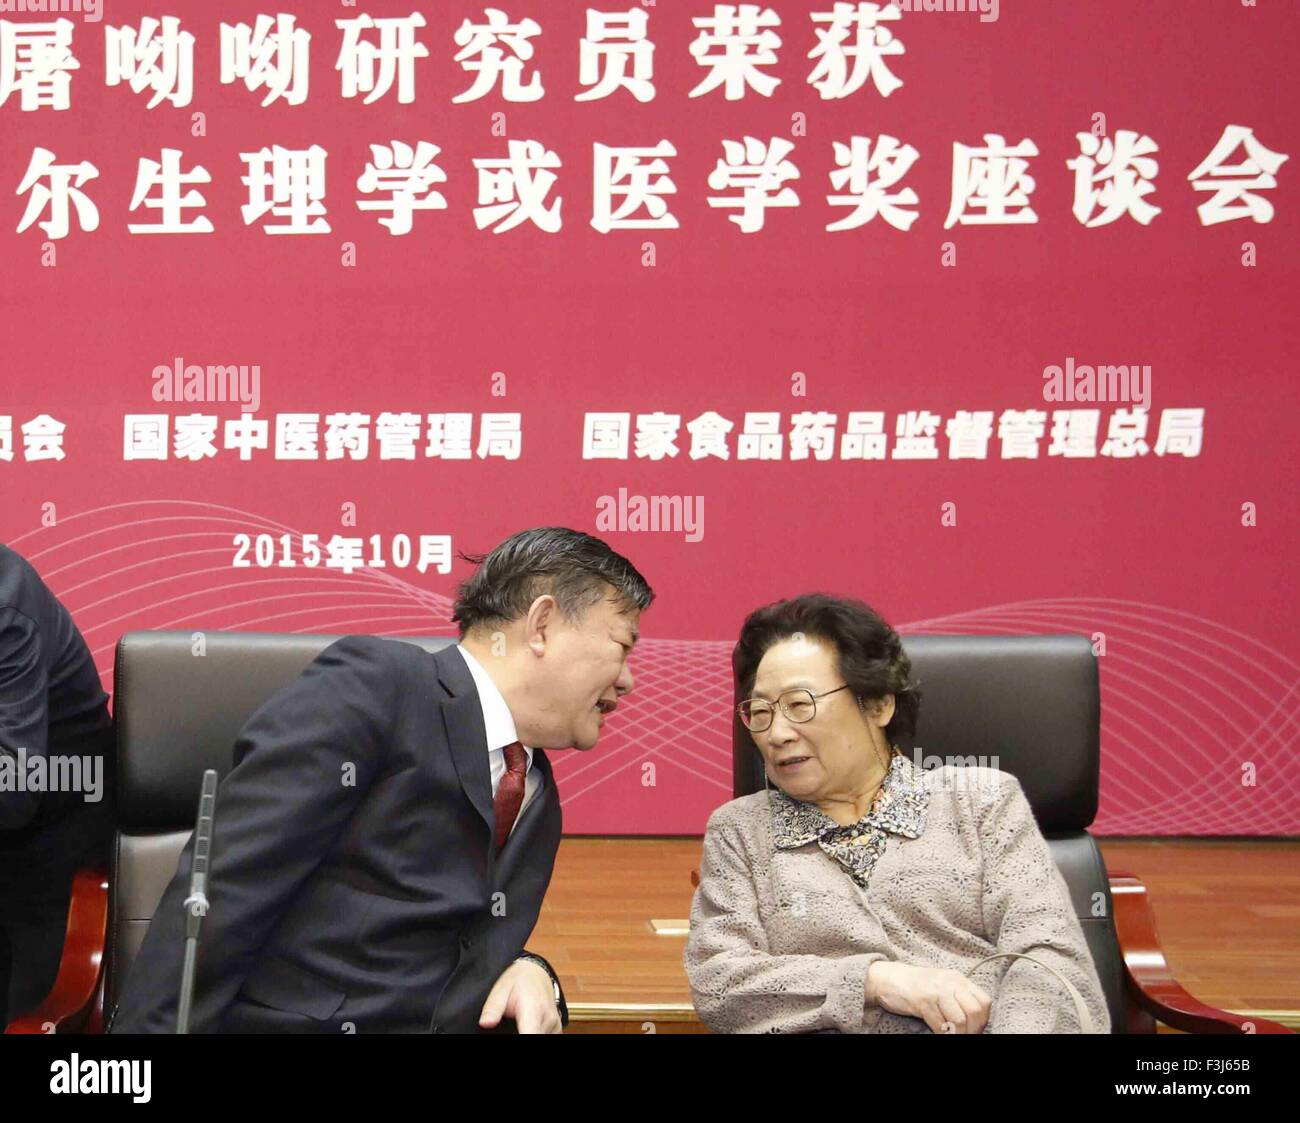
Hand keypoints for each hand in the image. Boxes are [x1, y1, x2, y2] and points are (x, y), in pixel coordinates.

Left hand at [478, 959, 562, 1033]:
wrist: (536, 973)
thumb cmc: (518, 980)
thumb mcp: (501, 988)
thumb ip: (493, 1007)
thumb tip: (485, 1023)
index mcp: (534, 1008)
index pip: (531, 1035)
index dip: (520, 1038)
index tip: (508, 1031)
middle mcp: (548, 1018)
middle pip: (534, 1039)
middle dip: (518, 1035)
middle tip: (509, 1026)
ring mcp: (554, 1025)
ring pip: (540, 1038)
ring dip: (527, 1034)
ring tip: (517, 1024)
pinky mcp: (557, 1029)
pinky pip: (546, 1037)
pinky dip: (534, 1033)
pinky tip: (525, 1027)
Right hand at [865, 961, 991, 1034]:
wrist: (888, 977)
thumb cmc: (916, 986)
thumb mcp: (941, 985)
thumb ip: (957, 997)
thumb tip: (975, 1021)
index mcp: (958, 978)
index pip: (984, 1002)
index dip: (983, 1020)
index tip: (975, 1029)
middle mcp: (950, 982)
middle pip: (975, 1011)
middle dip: (973, 1030)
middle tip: (964, 1035)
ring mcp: (936, 990)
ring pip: (960, 1019)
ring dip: (958, 1034)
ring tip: (951, 1036)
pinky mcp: (923, 1000)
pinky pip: (940, 1024)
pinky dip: (942, 1034)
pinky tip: (938, 1033)